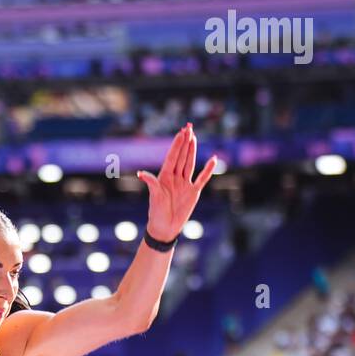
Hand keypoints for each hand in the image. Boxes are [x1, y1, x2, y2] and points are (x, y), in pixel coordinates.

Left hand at [136, 123, 216, 244]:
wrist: (165, 228)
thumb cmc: (157, 213)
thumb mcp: (154, 197)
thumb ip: (151, 183)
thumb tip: (141, 174)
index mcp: (164, 176)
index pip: (173, 156)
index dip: (177, 144)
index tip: (181, 131)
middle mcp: (175, 178)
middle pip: (182, 156)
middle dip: (185, 142)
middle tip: (189, 127)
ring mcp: (185, 184)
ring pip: (190, 163)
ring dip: (192, 151)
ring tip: (194, 137)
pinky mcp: (193, 192)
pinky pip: (202, 178)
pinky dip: (208, 170)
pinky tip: (213, 160)